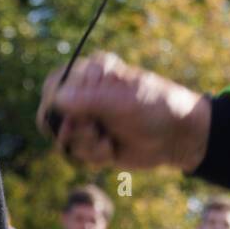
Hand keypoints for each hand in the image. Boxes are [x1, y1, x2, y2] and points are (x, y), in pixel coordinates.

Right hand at [36, 51, 210, 171]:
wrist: (178, 137)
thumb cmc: (156, 108)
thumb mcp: (125, 102)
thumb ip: (90, 100)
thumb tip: (56, 98)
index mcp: (91, 73)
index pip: (55, 84)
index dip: (57, 104)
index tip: (75, 116)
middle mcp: (84, 95)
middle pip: (51, 114)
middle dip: (71, 129)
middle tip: (93, 131)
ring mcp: (87, 119)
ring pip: (63, 137)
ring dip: (85, 145)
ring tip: (107, 142)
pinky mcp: (92, 141)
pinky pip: (76, 153)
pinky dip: (93, 155)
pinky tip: (112, 149)